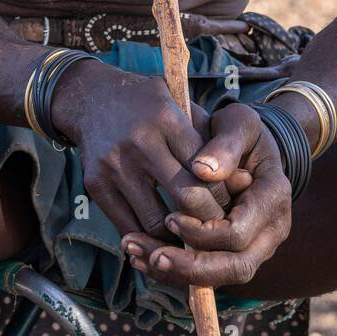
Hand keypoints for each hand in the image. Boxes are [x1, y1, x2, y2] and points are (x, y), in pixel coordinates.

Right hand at [50, 61, 229, 240]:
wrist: (92, 97)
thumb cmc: (149, 104)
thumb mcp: (180, 104)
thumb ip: (209, 140)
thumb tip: (244, 182)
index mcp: (166, 118)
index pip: (206, 170)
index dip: (224, 194)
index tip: (230, 205)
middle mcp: (140, 142)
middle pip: (186, 199)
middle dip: (207, 221)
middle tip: (217, 229)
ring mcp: (114, 165)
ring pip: (157, 222)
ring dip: (178, 236)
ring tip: (192, 238)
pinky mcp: (95, 185)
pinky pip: (128, 227)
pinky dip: (148, 239)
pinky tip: (162, 237)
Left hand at [120, 102, 291, 289]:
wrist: (249, 145)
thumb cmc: (241, 131)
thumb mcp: (239, 124)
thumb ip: (226, 144)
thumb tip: (203, 171)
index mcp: (273, 198)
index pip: (238, 233)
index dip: (203, 232)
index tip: (170, 218)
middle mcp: (270, 231)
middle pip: (235, 267)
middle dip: (191, 268)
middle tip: (151, 256)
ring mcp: (255, 246)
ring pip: (220, 277)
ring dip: (177, 273)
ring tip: (136, 254)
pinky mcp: (233, 253)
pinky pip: (207, 273)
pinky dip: (174, 271)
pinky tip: (142, 258)